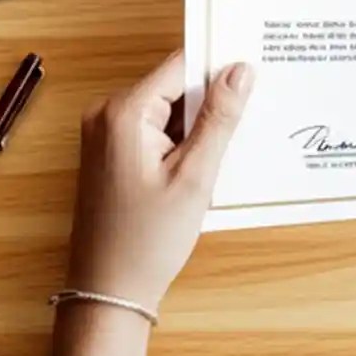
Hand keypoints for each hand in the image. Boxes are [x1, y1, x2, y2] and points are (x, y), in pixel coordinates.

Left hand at [64, 51, 253, 308]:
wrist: (108, 290)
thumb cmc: (147, 240)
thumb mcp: (195, 176)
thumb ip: (219, 117)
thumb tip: (240, 70)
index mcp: (124, 112)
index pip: (181, 65)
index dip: (218, 70)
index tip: (252, 78)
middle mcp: (106, 113)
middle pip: (174, 85)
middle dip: (209, 103)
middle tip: (234, 134)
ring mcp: (104, 132)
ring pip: (168, 108)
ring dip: (196, 127)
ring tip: (210, 162)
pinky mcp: (109, 150)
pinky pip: (154, 128)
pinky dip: (179, 142)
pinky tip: (193, 171)